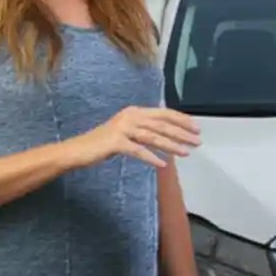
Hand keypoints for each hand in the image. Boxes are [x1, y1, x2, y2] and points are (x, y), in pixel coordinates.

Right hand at [70, 106, 200, 169]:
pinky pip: (137, 150)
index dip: (181, 120)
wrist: (78, 149)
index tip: (196, 127)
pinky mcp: (115, 142)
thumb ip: (145, 130)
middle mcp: (130, 116)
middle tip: (197, 141)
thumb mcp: (127, 132)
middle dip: (182, 133)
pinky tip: (163, 164)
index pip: (163, 113)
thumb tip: (169, 135)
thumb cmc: (104, 143)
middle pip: (161, 124)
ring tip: (186, 152)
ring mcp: (122, 129)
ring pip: (152, 137)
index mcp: (135, 112)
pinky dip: (151, 157)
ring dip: (171, 145)